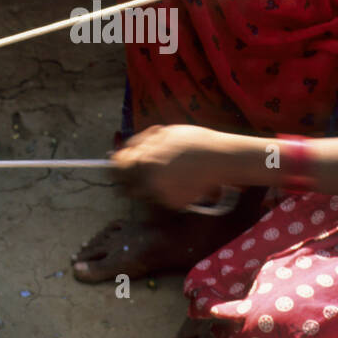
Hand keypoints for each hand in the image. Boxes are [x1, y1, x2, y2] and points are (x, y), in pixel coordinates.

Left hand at [112, 125, 230, 210]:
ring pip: (145, 195)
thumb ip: (140, 143)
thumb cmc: (193, 142)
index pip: (119, 168)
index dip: (117, 166)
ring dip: (149, 189)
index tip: (117, 166)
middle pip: (128, 188)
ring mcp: (162, 195)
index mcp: (145, 161)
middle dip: (131, 182)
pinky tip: (180, 183)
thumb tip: (120, 151)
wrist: (221, 159)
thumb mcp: (164, 133)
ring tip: (167, 176)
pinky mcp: (174, 204)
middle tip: (143, 175)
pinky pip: (162, 200)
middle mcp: (150, 181)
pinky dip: (166, 194)